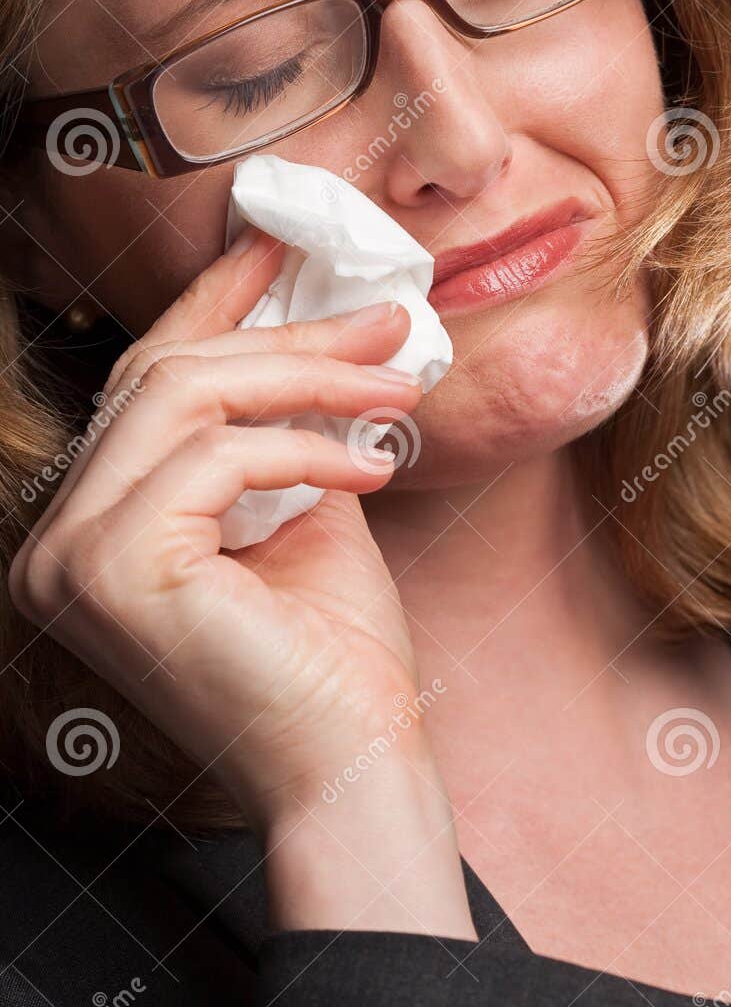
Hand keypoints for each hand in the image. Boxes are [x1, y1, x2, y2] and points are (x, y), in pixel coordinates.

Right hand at [8, 226, 473, 936]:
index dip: (213, 300)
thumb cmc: (330, 652)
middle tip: (385, 318)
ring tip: (398, 386)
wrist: (353, 763)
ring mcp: (69, 559)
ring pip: (187, 400)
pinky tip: (370, 470)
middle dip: (286, 335)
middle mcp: (56, 542)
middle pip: (166, 378)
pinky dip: (305, 448)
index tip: (276, 242)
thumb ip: (284, 420)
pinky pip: (215, 457)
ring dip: (310, 379)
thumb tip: (322, 311)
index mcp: (94, 524)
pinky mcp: (111, 569)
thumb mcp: (302, 504)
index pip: (148, 384)